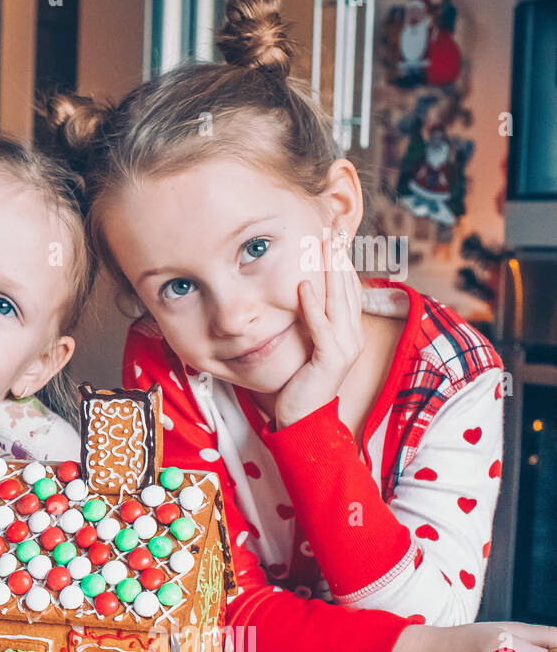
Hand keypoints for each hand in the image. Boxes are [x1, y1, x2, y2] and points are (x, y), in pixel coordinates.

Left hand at [273, 233, 363, 429]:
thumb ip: (308, 322)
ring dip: (330, 272)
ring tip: (322, 247)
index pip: (347, 290)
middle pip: (347, 289)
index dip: (341, 263)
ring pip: (338, 302)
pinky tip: (305, 284)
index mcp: (349, 332)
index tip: (331, 238)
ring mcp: (345, 348)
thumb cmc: (300, 383)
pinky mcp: (330, 360)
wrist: (303, 420)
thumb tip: (298, 293)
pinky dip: (313, 305)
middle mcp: (352, 337)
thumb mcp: (306, 345)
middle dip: (338, 259)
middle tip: (329, 231)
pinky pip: (322, 327)